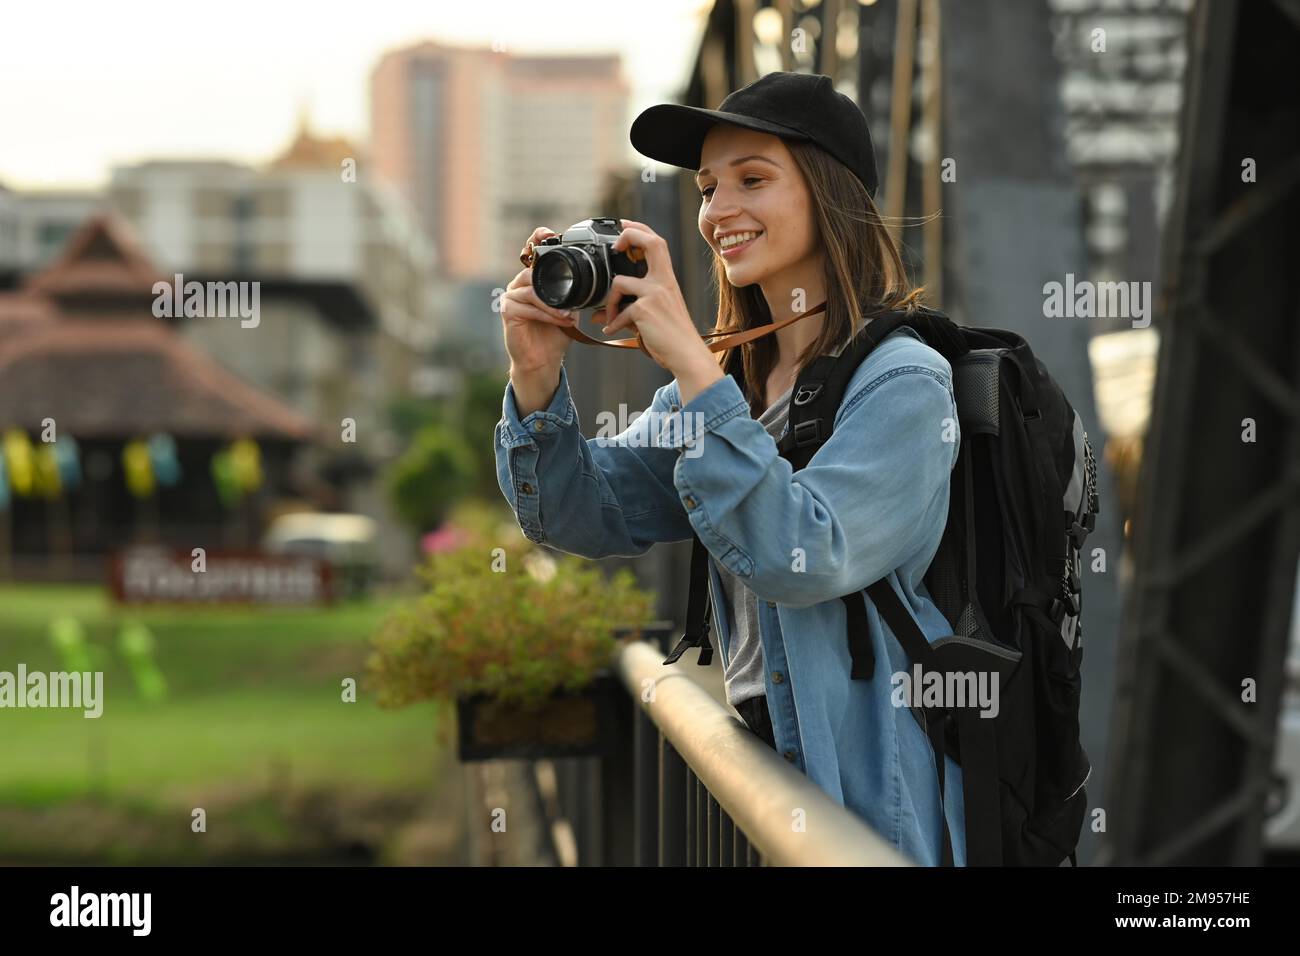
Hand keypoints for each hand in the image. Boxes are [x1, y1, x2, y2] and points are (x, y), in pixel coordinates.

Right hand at [500, 226, 578, 373]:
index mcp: (533, 280)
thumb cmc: (555, 334)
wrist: (543, 360)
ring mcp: (511, 297)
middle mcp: (519, 285)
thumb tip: (594, 281)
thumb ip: (575, 294)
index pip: (531, 253)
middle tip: (571, 293)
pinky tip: (562, 321)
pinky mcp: (507, 312)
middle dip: (553, 283)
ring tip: (569, 316)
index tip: (550, 233)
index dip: (538, 239)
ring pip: (533, 291)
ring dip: (554, 305)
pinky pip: (529, 308)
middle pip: (533, 273)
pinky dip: (548, 315)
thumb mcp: (570, 309)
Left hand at [593, 219, 714, 375]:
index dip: (640, 229)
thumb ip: (626, 310)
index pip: (657, 243)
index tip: (624, 226)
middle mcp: (664, 282)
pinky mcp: (645, 310)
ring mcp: (655, 294)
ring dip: (610, 302)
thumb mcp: (652, 317)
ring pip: (620, 282)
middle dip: (629, 236)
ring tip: (610, 318)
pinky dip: (612, 323)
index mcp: (667, 279)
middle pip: (652, 242)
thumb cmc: (672, 336)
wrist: (686, 354)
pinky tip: (611, 331)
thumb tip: (598, 315)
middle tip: (615, 247)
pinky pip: (619, 313)